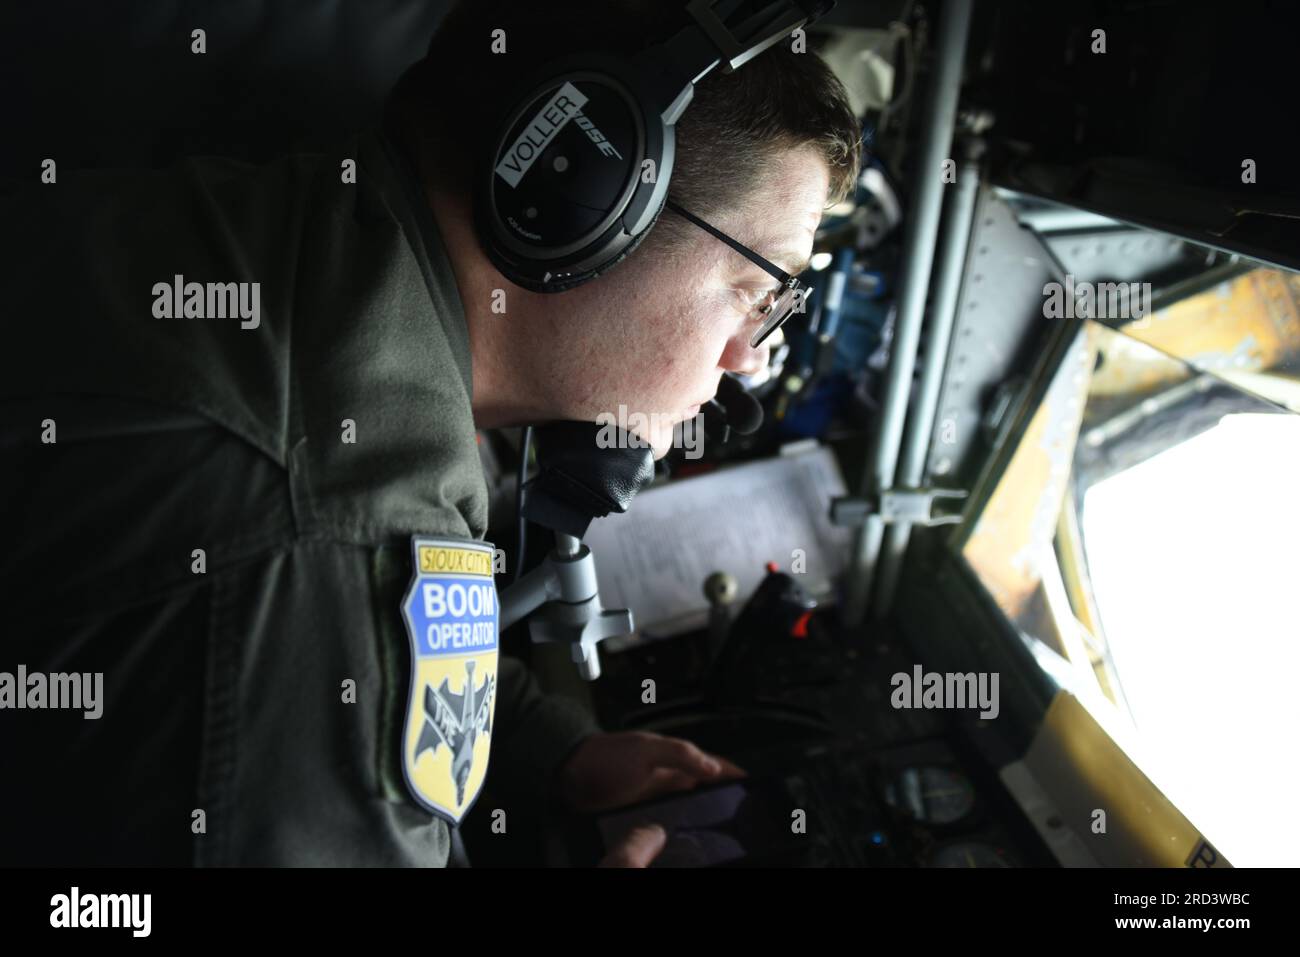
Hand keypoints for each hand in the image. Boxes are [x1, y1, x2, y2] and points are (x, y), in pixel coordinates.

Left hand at [556, 731, 745, 867]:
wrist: (568, 775)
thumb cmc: (605, 756)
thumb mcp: (645, 750)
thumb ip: (680, 754)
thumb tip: (713, 766)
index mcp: (677, 760)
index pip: (716, 768)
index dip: (736, 777)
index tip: (756, 788)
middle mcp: (672, 781)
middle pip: (708, 795)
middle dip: (726, 805)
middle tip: (743, 822)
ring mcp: (658, 802)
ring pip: (691, 815)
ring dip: (704, 823)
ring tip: (720, 839)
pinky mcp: (644, 820)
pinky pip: (670, 830)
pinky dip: (681, 836)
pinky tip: (687, 846)